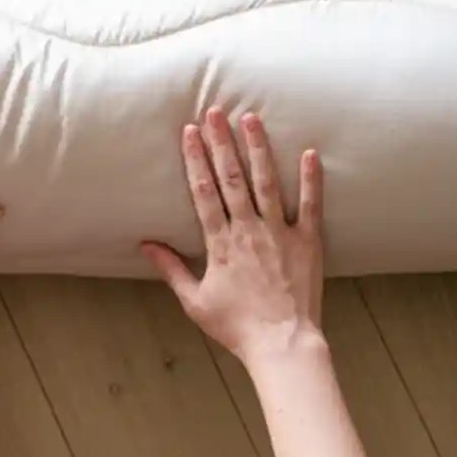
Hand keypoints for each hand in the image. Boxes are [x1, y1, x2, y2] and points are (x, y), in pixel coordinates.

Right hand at [141, 107, 325, 365]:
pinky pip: (310, 205)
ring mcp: (279, 234)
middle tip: (215, 112)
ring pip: (267, 183)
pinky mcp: (308, 242)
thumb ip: (171, 269)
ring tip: (251, 119)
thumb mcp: (194, 301)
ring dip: (258, 149)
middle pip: (232, 179)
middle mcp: (248, 231)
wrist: (282, 344)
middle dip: (222, 143)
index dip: (196, 159)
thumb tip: (146, 245)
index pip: (204, 192)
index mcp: (220, 243)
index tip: (189, 132)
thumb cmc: (236, 327)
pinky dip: (310, 179)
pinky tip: (309, 152)